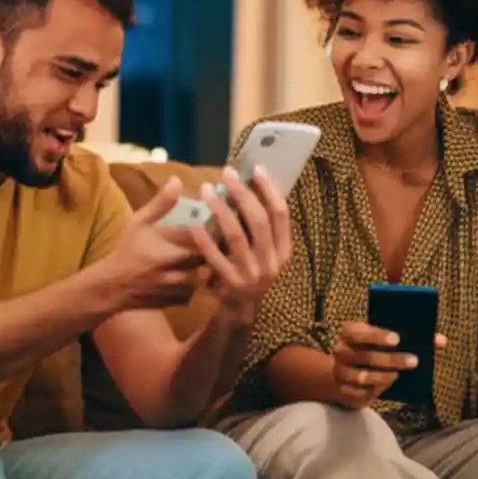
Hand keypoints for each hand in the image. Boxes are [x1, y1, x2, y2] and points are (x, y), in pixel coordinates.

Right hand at [97, 177, 204, 309]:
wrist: (113, 287)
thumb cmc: (127, 250)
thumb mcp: (139, 223)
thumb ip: (161, 203)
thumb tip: (177, 180)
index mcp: (170, 251)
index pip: (204, 238)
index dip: (214, 228)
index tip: (217, 219)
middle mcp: (178, 273)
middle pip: (210, 257)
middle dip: (215, 246)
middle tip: (219, 235)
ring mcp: (181, 290)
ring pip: (207, 274)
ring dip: (209, 264)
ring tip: (212, 252)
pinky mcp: (181, 302)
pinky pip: (200, 288)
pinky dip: (200, 279)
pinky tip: (196, 270)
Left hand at [190, 165, 290, 324]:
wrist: (240, 309)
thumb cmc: (250, 269)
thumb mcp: (264, 250)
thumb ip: (260, 225)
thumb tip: (251, 184)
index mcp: (283, 250)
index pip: (281, 214)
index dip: (269, 190)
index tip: (256, 169)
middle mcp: (271, 262)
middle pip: (258, 221)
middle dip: (242, 194)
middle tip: (227, 174)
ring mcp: (251, 274)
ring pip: (236, 236)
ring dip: (220, 209)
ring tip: (206, 190)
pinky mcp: (231, 283)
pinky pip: (215, 256)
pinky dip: (204, 237)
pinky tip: (194, 221)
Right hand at [331, 322, 447, 409]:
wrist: (344, 371)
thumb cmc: (370, 349)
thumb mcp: (383, 339)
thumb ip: (411, 336)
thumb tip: (441, 341)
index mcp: (350, 332)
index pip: (360, 332)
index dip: (377, 335)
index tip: (397, 339)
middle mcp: (341, 350)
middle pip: (366, 356)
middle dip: (391, 359)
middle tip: (413, 361)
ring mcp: (340, 371)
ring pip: (364, 376)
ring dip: (384, 376)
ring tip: (398, 376)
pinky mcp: (343, 390)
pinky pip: (361, 392)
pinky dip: (375, 390)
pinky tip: (387, 386)